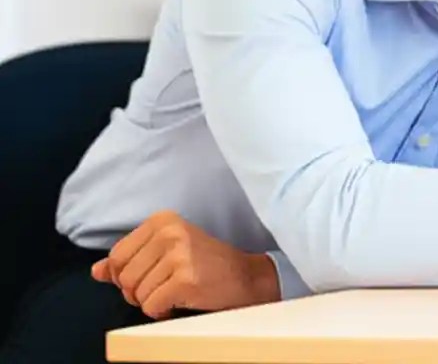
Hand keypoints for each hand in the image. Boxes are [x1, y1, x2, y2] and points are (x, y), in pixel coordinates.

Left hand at [91, 210, 279, 318]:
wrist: (246, 277)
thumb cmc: (206, 265)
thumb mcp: (167, 252)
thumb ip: (130, 260)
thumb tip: (96, 271)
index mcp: (162, 220)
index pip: (116, 256)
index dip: (127, 275)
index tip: (153, 275)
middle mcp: (170, 232)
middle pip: (123, 276)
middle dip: (138, 291)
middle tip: (164, 287)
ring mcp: (179, 255)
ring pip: (135, 293)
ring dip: (151, 301)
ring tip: (174, 292)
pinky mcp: (185, 279)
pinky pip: (150, 306)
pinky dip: (161, 311)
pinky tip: (179, 301)